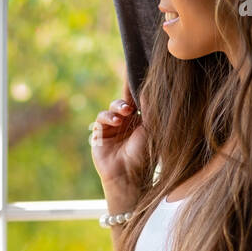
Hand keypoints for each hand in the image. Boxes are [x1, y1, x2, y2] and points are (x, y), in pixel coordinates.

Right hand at [90, 79, 148, 199]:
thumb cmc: (145, 155)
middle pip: (124, 101)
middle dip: (127, 96)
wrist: (129, 176)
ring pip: (112, 107)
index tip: (138, 74)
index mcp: (142, 121)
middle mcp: (127, 123)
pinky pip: (101, 118)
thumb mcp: (151, 129)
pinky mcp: (100, 134)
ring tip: (125, 113)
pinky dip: (107, 116)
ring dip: (117, 107)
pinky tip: (115, 121)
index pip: (139, 100)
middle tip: (132, 98)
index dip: (136, 89)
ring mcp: (113, 129)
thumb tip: (148, 88)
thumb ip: (149, 109)